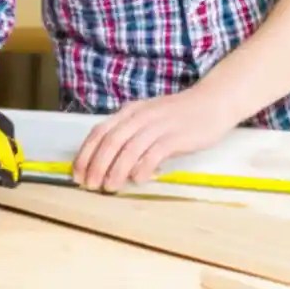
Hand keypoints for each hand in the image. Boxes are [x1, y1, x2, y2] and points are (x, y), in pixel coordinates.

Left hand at [71, 84, 233, 192]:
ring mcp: (158, 125)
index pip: (100, 131)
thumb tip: (108, 162)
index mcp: (130, 112)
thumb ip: (130, 134)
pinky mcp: (176, 136)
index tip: (76, 173)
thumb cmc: (178, 115)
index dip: (85, 153)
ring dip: (116, 169)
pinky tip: (137, 180)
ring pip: (129, 148)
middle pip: (111, 141)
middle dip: (96, 164)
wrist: (212, 102)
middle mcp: (140, 116)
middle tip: (88, 184)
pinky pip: (154, 153)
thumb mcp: (148, 118)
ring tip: (109, 187)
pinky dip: (143, 167)